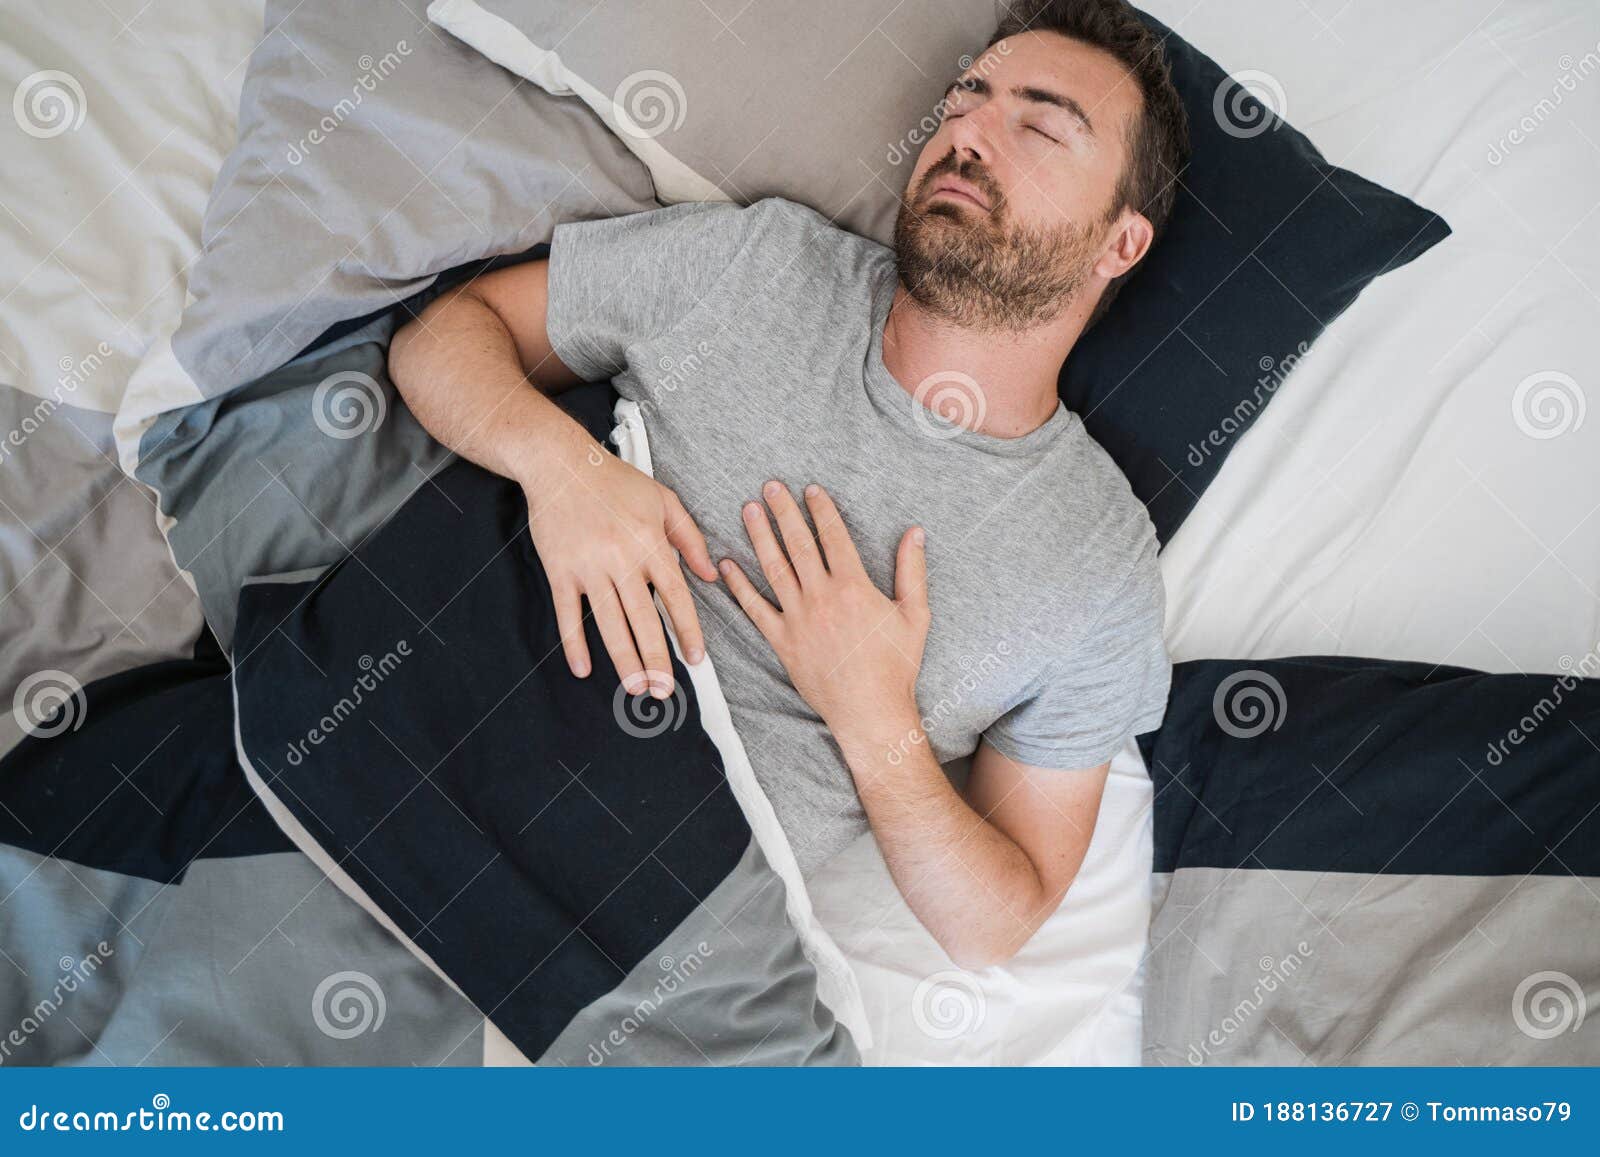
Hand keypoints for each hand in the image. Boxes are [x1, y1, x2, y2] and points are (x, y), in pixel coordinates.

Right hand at [522, 443, 717, 697]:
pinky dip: (574, 643)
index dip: (687, 631)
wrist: (560, 464)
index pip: (676, 596)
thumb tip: (712, 575)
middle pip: (644, 619)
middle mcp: (621, 559)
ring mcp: (588, 567)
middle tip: (665, 692)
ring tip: (636, 688)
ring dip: (623, 660)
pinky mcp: (559, 570)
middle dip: (656, 660)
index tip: (696, 659)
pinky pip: (568, 613)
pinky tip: (583, 669)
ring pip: (609, 623)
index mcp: (650, 543)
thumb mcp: (664, 500)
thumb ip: (690, 539)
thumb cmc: (617, 481)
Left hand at [718, 481, 929, 736]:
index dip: (821, 509)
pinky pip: (755, 608)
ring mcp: (798, 618)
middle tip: (769, 487)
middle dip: (783, 511)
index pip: (833, 536)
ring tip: (749, 512)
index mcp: (853, 586)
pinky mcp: (781, 640)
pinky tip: (727, 566)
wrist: (869, 710)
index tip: (810, 489)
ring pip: (773, 568)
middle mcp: (821, 597)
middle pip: (799, 544)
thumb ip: (912, 571)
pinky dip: (739, 586)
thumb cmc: (895, 664)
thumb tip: (915, 532)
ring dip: (760, 537)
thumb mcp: (915, 614)